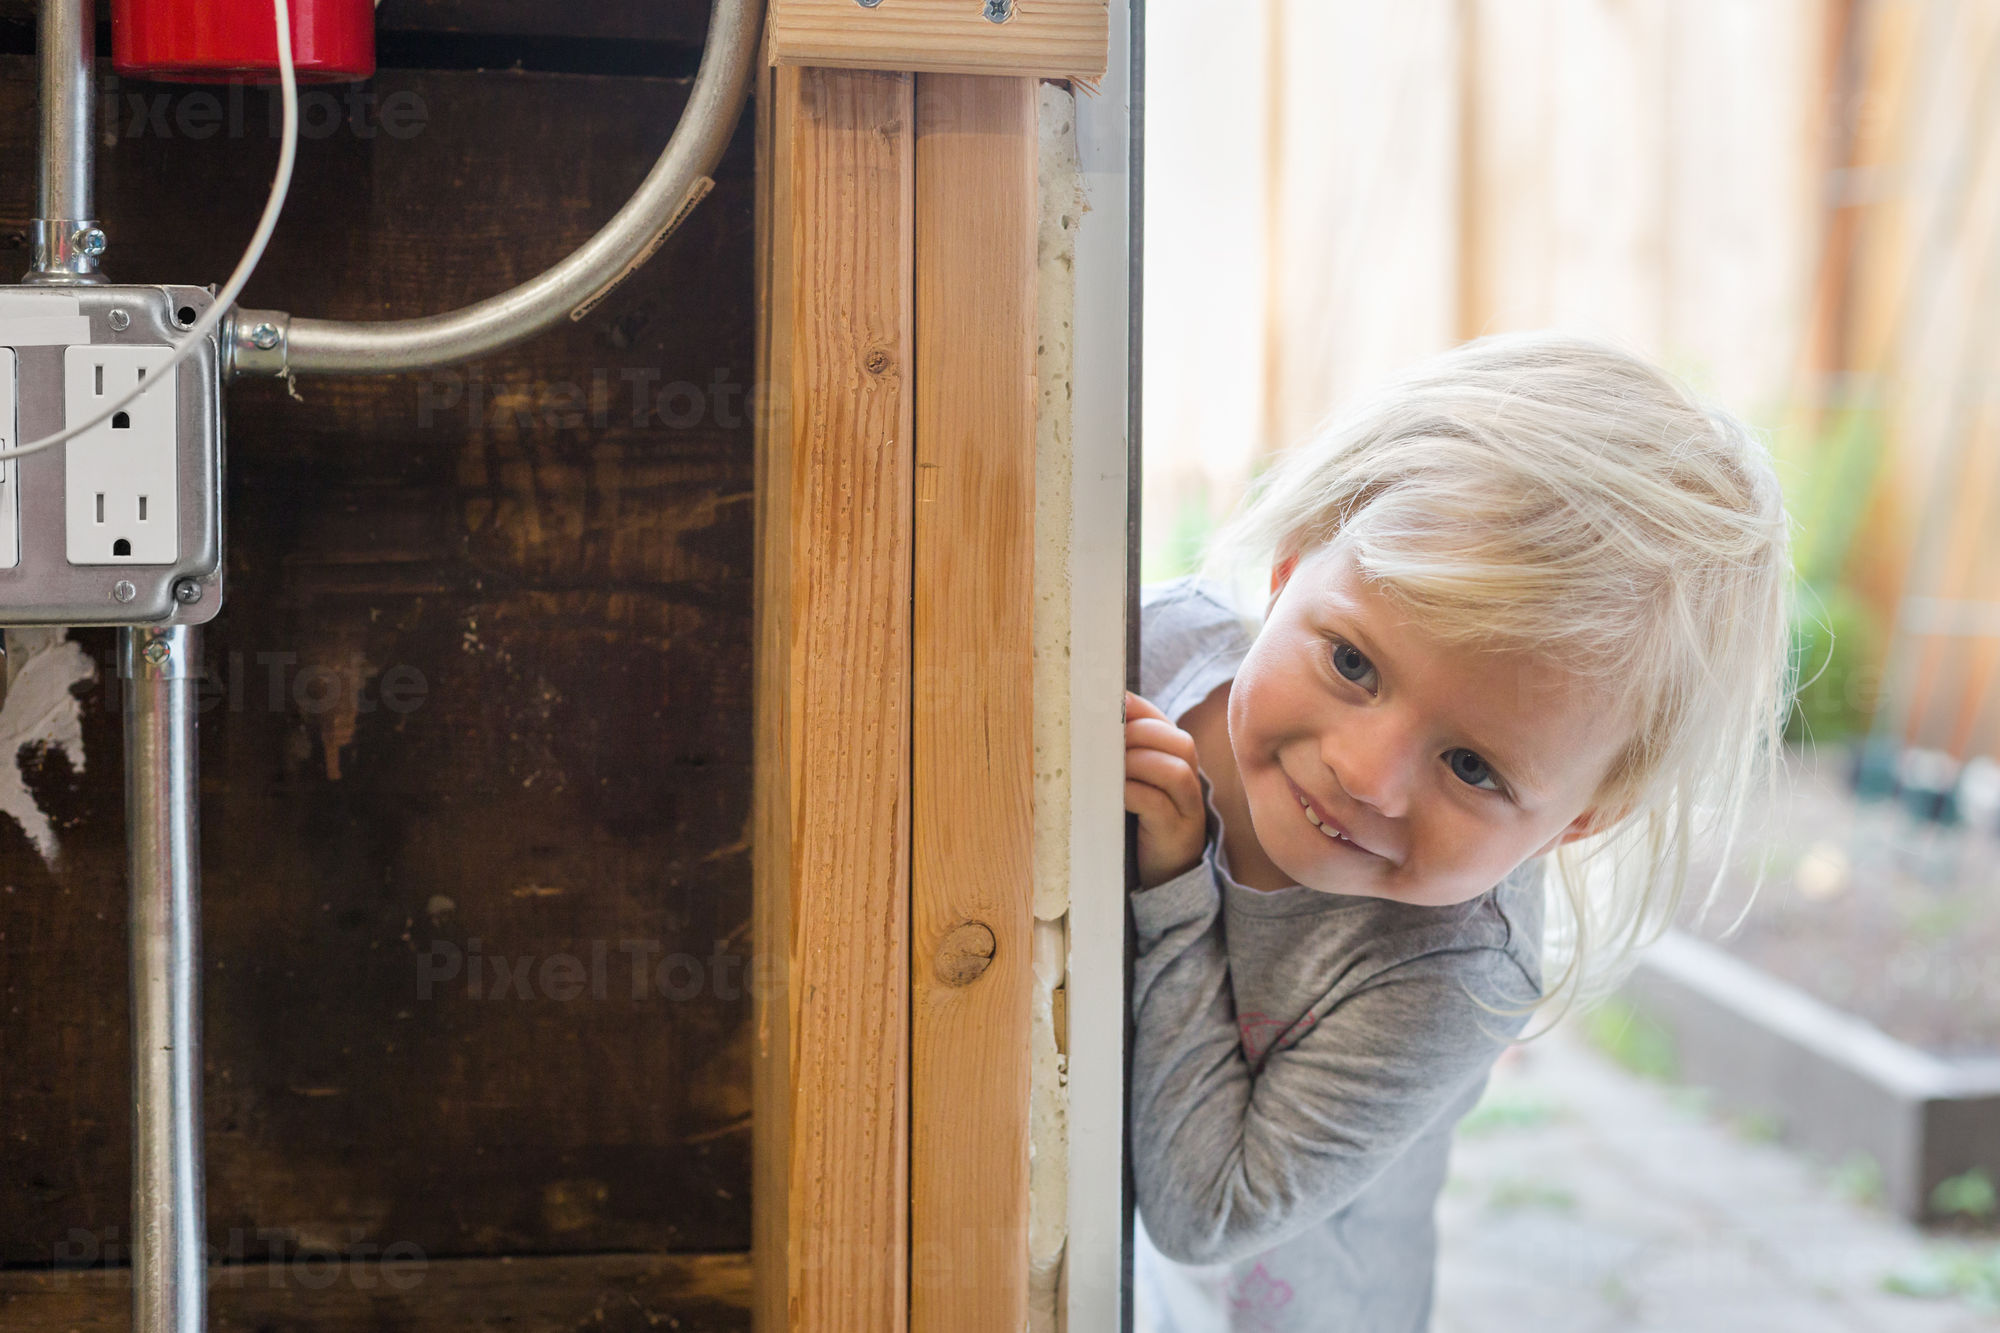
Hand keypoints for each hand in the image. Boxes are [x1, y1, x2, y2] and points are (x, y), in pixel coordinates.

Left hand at [1124, 691, 1207, 888]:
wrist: (1166, 871)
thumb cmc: (1141, 819)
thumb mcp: (1134, 780)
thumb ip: (1120, 753)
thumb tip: (1087, 721)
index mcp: (1177, 759)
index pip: (1163, 721)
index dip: (1138, 709)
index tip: (1109, 703)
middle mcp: (1189, 779)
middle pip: (1179, 742)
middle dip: (1140, 734)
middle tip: (1107, 740)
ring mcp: (1187, 807)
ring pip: (1175, 771)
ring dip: (1139, 762)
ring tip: (1111, 767)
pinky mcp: (1175, 832)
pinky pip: (1157, 805)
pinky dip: (1133, 793)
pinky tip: (1114, 793)